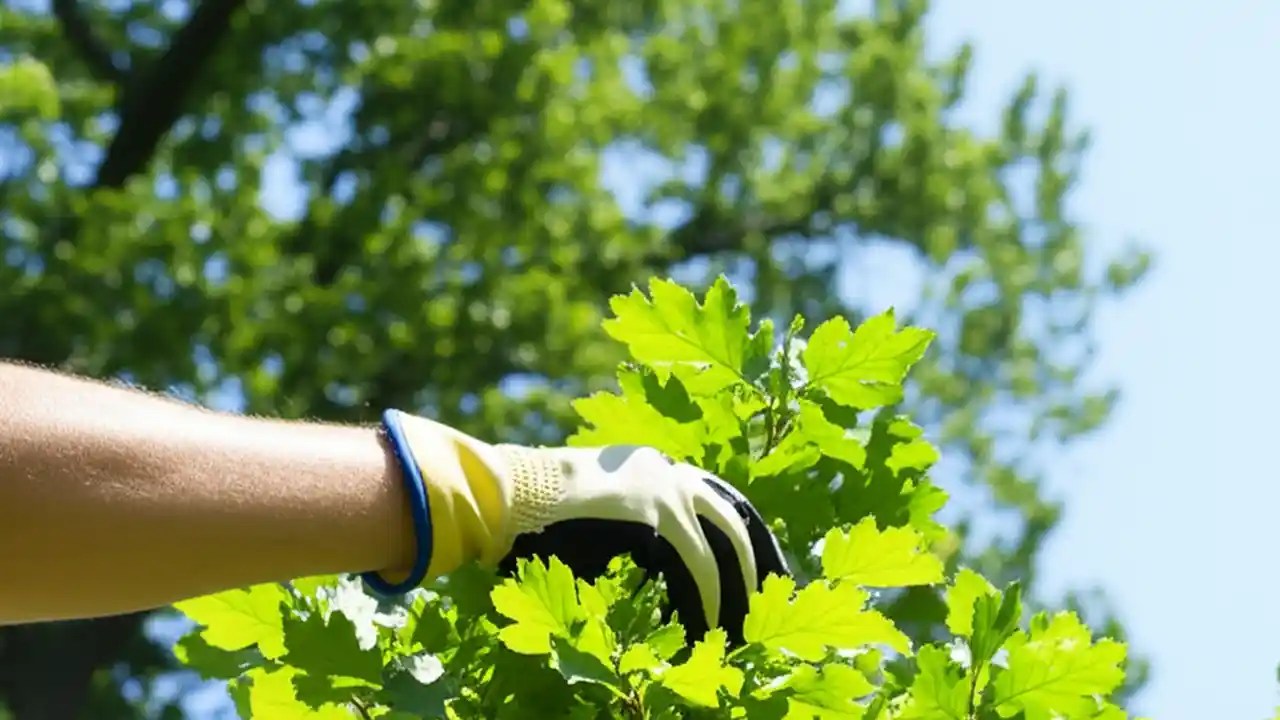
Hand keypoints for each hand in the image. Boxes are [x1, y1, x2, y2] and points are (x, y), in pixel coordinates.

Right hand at [367, 411, 788, 645]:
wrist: (502, 497)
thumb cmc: (537, 518)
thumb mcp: (600, 519)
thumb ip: (637, 537)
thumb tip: (662, 575)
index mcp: (657, 469)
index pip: (723, 503)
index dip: (751, 541)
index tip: (770, 572)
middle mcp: (670, 474)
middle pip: (739, 522)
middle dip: (762, 567)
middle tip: (775, 606)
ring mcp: (664, 493)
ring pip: (722, 550)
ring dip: (735, 595)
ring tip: (742, 634)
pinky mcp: (653, 521)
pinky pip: (695, 572)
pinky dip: (706, 605)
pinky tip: (710, 633)